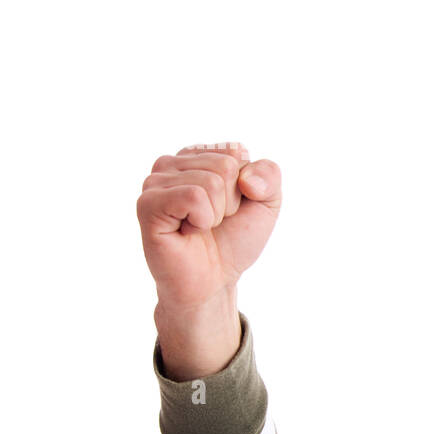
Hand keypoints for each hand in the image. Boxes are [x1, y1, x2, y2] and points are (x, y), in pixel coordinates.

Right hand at [137, 142, 281, 311]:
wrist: (214, 280)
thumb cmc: (234, 240)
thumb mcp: (267, 203)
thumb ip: (269, 174)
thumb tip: (246, 178)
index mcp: (197, 155)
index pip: (236, 153)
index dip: (246, 187)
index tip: (230, 207)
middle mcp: (172, 163)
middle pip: (225, 166)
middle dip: (231, 202)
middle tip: (213, 221)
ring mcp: (155, 182)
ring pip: (211, 182)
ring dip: (216, 214)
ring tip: (199, 227)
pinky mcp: (147, 204)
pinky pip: (192, 196)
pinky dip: (202, 219)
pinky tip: (187, 231)